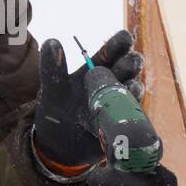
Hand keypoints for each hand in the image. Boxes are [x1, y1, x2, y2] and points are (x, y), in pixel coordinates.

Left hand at [33, 29, 144, 170]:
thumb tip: (51, 40)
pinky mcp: (120, 123)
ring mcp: (117, 104)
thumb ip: (53, 67)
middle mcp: (110, 84)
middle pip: (126, 69)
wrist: (58, 147)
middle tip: (132, 61)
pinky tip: (130, 107)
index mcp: (94, 70)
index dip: (119, 44)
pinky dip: (131, 110)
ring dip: (134, 86)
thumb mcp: (52, 90)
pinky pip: (130, 115)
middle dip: (131, 64)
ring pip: (132, 90)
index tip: (126, 38)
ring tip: (132, 85)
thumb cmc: (55, 113)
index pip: (110, 53)